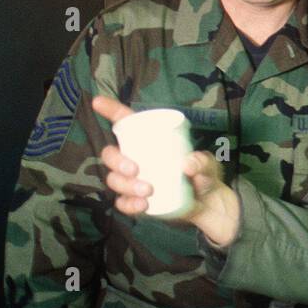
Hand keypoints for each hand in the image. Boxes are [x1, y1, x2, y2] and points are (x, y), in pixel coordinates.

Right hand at [93, 95, 239, 241]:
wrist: (209, 205)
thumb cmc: (204, 174)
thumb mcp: (207, 163)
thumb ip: (201, 162)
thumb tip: (186, 165)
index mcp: (149, 140)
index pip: (125, 122)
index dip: (110, 110)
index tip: (97, 102)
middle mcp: (136, 158)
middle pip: (111, 155)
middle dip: (117, 161)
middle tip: (135, 169)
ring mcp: (134, 181)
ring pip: (114, 179)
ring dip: (125, 184)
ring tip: (148, 190)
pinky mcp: (137, 201)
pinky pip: (123, 203)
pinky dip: (128, 204)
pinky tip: (142, 205)